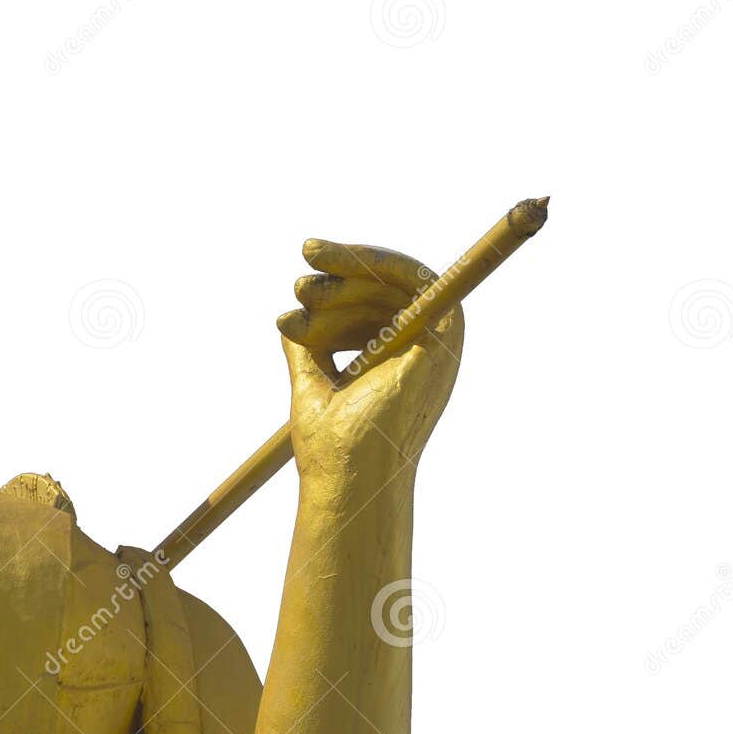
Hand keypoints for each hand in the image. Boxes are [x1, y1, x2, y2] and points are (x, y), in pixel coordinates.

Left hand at [277, 239, 463, 485]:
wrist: (349, 473)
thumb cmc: (333, 443)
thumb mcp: (312, 382)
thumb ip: (308, 348)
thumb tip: (290, 320)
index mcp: (396, 366)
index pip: (372, 312)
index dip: (339, 288)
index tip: (299, 283)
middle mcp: (420, 353)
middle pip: (381, 293)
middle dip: (334, 282)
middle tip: (297, 288)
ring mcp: (435, 345)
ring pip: (390, 282)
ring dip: (342, 275)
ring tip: (301, 291)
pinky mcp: (442, 336)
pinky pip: (415, 277)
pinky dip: (372, 260)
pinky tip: (330, 260)